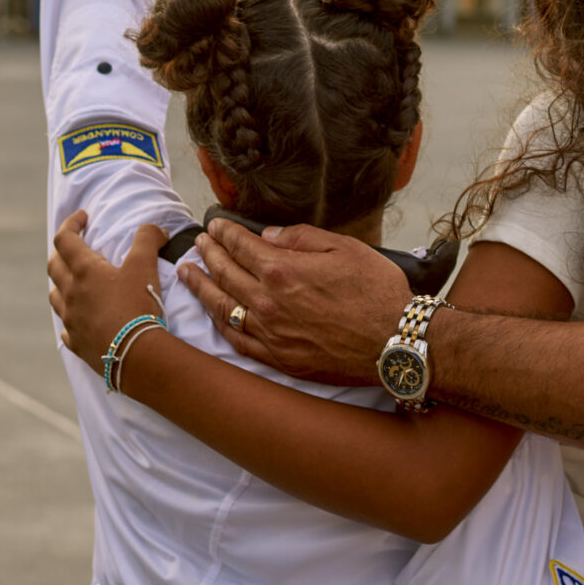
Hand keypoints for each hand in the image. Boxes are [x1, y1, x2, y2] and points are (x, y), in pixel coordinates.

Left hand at [47, 210, 166, 361]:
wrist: (135, 354)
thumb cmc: (138, 305)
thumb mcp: (146, 266)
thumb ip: (148, 238)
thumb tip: (155, 229)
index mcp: (84, 271)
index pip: (65, 238)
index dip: (71, 223)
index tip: (83, 217)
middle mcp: (70, 293)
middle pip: (54, 265)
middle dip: (62, 251)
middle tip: (77, 247)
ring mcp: (70, 319)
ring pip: (55, 295)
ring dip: (61, 283)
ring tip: (75, 281)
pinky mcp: (76, 342)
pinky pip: (66, 326)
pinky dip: (71, 316)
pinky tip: (81, 317)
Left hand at [178, 221, 411, 386]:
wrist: (396, 343)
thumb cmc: (377, 292)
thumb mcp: (346, 248)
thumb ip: (303, 238)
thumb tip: (272, 235)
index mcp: (283, 270)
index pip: (242, 246)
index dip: (226, 233)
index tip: (216, 225)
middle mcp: (269, 303)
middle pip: (226, 273)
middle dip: (209, 253)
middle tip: (199, 242)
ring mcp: (270, 334)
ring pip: (223, 307)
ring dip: (202, 286)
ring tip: (188, 273)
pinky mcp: (278, 359)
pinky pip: (238, 340)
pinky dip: (220, 323)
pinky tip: (213, 313)